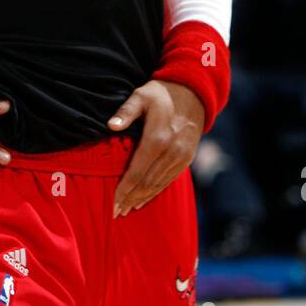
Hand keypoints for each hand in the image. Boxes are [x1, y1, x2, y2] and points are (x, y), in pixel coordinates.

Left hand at [108, 80, 204, 216]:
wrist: (194, 93)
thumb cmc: (161, 94)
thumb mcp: (141, 96)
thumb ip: (126, 111)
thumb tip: (111, 126)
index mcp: (157, 138)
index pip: (137, 172)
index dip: (124, 190)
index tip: (112, 203)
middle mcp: (172, 151)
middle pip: (147, 183)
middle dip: (130, 199)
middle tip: (115, 213)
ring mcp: (182, 156)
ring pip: (159, 184)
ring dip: (142, 199)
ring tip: (126, 209)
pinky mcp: (187, 158)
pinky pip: (170, 180)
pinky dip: (156, 192)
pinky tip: (144, 199)